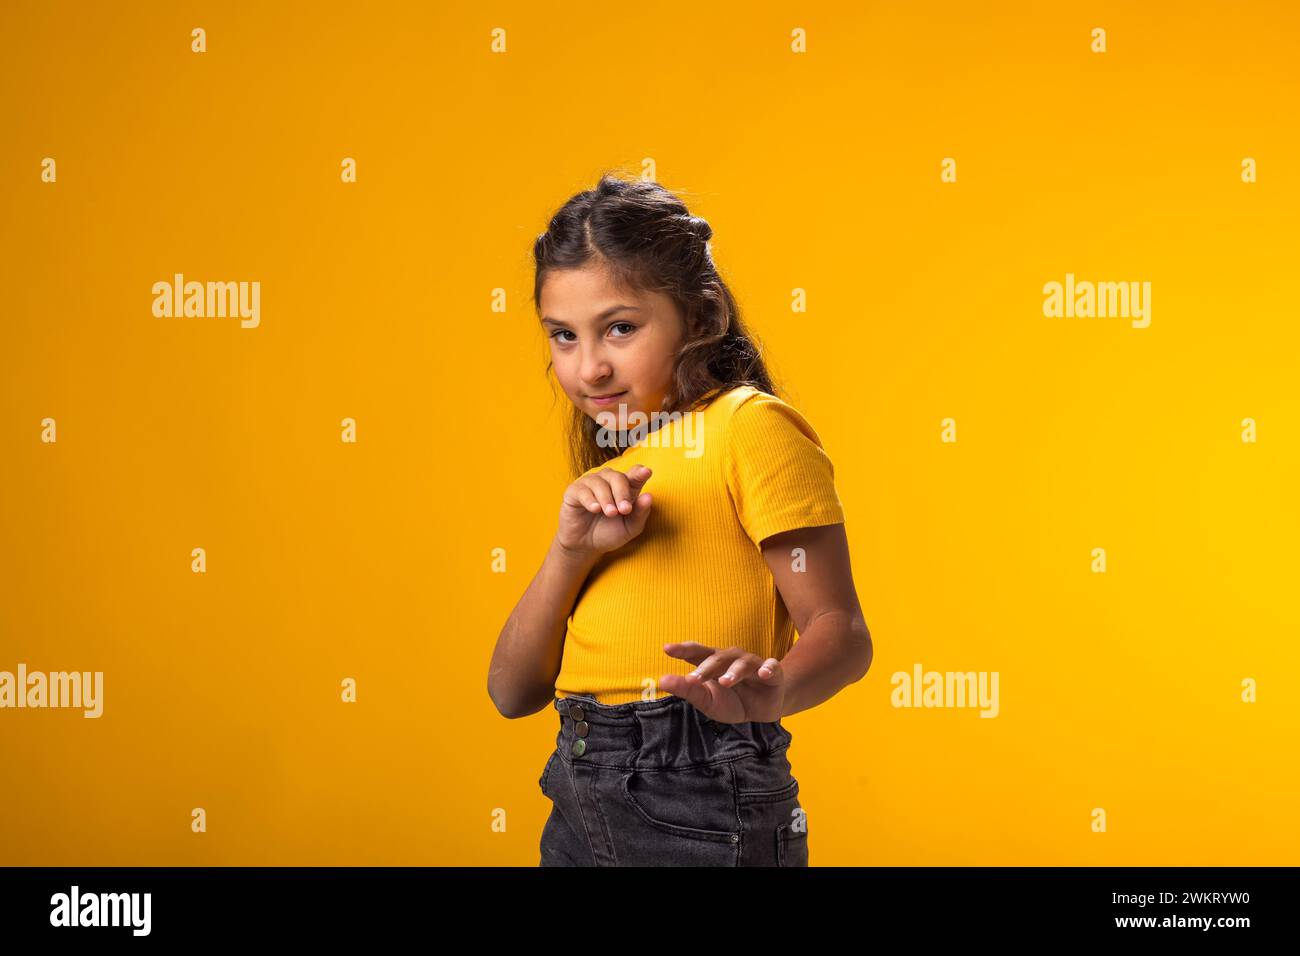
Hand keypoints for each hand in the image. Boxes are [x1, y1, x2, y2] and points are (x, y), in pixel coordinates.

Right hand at [555, 464, 653, 558]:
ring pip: (599, 482)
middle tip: (625, 510)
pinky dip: (590, 499)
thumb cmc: (610, 533)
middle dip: (622, 493)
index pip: (634, 474)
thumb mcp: (630, 528)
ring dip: (607, 498)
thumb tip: (649, 496)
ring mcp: (590, 484)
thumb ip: (640, 513)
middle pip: (618, 477)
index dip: (640, 472)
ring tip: (611, 513)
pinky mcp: (574, 491)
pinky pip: (582, 490)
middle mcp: (608, 481)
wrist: (585, 546)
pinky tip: (595, 509)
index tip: (646, 472)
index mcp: (625, 487)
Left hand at [659, 642, 785, 722]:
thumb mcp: (707, 701)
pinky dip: (768, 668)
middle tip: (693, 679)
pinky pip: (771, 667)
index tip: (667, 649)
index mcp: (713, 663)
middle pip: (718, 657)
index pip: (696, 652)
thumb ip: (687, 690)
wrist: (762, 711)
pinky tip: (764, 674)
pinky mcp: (772, 672)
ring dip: (733, 672)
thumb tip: (662, 680)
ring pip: (742, 663)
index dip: (682, 649)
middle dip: (706, 667)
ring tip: (725, 682)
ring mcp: (752, 664)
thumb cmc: (731, 702)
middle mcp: (731, 659)